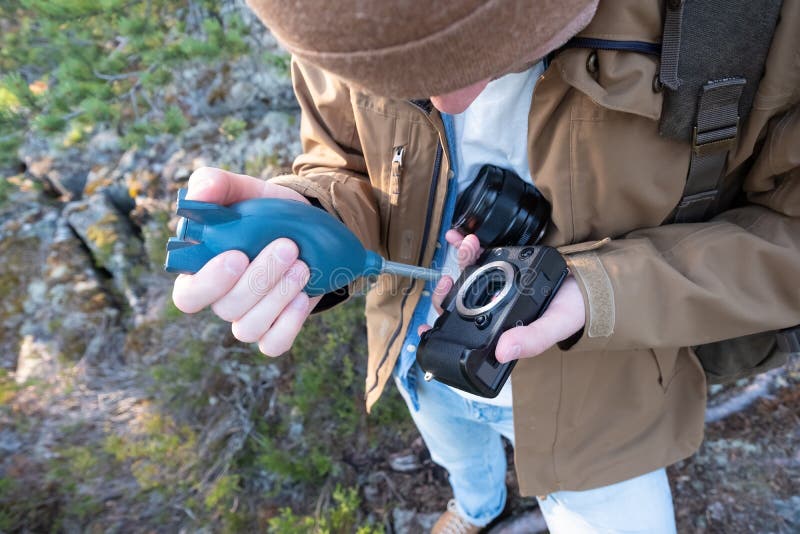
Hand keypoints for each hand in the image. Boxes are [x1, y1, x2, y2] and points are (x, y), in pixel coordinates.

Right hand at [171, 167, 321, 355]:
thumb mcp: (244, 191)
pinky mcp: (275, 330)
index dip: (209, 282)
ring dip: (277, 297)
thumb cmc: (265, 213)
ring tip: (302, 266)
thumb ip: (215, 184)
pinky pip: (274, 344)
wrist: (310, 230)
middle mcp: (222, 301)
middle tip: (288, 247)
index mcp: (202, 271)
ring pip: (249, 327)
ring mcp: (248, 319)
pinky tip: (303, 297)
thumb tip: (197, 193)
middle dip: (259, 278)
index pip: (188, 294)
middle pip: (226, 307)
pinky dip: (288, 324)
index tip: (237, 255)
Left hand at [418, 230, 585, 362]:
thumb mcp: (553, 327)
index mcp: (499, 327)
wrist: (590, 280)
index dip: (441, 329)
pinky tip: (460, 234)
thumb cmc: (571, 311)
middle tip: (447, 280)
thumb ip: (532, 340)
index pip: (464, 332)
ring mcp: (497, 284)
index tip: (425, 328)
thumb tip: (502, 351)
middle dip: (445, 290)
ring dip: (460, 259)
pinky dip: (467, 243)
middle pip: (458, 300)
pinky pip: (481, 252)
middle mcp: (493, 307)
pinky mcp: (505, 262)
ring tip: (466, 246)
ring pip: (467, 273)